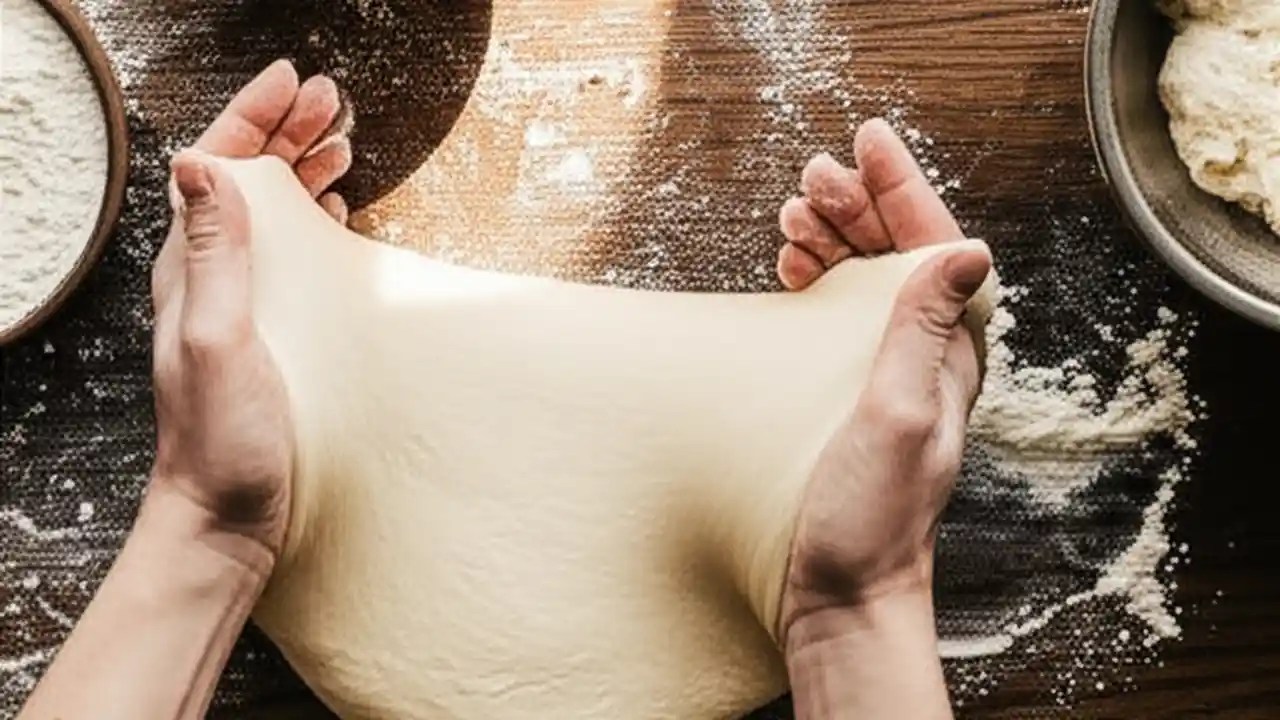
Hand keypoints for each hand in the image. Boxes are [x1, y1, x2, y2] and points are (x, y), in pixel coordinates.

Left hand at [149, 60, 352, 562]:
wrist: (228, 516)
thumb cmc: (221, 439)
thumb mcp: (215, 339)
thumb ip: (212, 254)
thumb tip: (201, 163)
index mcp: (193, 269)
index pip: (215, 166)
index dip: (251, 115)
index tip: (294, 82)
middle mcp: (212, 278)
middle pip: (245, 180)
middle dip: (285, 132)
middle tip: (333, 103)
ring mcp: (243, 305)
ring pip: (271, 213)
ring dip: (301, 170)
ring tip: (340, 142)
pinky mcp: (273, 333)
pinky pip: (291, 256)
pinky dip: (313, 222)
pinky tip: (334, 215)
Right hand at [778, 119, 991, 633]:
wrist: (843, 588)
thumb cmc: (873, 515)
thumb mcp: (900, 415)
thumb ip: (925, 332)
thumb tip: (966, 250)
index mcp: (947, 353)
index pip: (932, 246)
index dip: (901, 188)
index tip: (868, 141)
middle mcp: (921, 355)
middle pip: (894, 252)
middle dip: (856, 204)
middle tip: (813, 177)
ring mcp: (882, 372)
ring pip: (861, 278)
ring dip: (831, 237)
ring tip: (794, 213)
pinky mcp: (844, 392)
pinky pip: (833, 314)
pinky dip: (813, 280)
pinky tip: (791, 265)